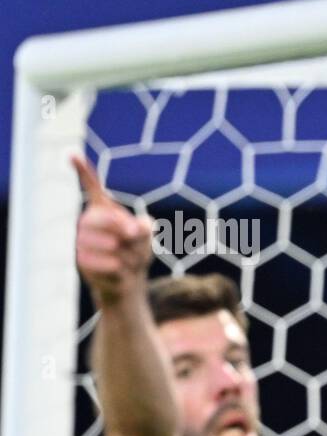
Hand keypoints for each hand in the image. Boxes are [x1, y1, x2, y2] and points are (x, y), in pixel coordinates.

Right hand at [72, 156, 153, 306]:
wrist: (128, 281)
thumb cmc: (136, 252)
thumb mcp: (146, 237)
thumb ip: (144, 227)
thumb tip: (135, 226)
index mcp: (103, 211)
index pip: (91, 187)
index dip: (83, 171)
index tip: (72, 154)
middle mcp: (87, 222)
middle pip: (96, 218)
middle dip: (117, 226)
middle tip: (132, 233)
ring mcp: (81, 241)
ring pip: (102, 242)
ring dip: (125, 251)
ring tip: (130, 258)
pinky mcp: (81, 260)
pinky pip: (100, 261)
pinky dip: (117, 265)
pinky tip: (120, 267)